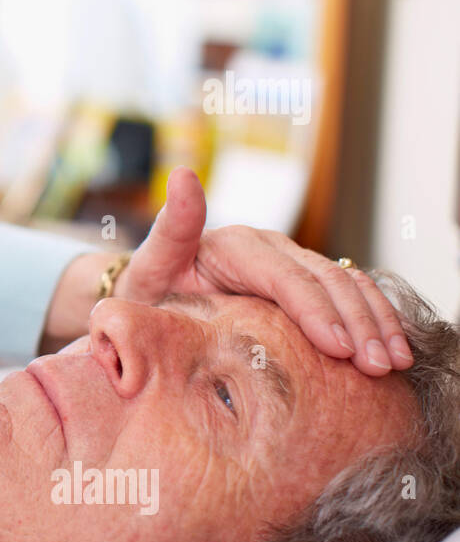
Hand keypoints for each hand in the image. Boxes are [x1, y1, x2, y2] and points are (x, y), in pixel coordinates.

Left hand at [115, 167, 410, 375]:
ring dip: (375, 322)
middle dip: (356, 322)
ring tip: (392, 362)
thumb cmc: (149, 289)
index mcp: (236, 245)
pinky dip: (374, 320)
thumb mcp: (150, 263)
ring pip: (346, 286)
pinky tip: (392, 349)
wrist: (152, 297)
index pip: (284, 278)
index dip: (314, 310)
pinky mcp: (303, 283)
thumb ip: (172, 227)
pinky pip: (348, 296)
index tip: (338, 347)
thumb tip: (183, 175)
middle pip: (324, 281)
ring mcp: (291, 264)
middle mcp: (271, 249)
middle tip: (376, 366)